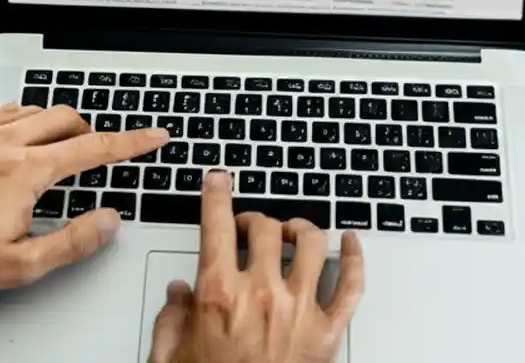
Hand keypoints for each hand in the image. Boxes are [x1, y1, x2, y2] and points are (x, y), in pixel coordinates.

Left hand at [0, 103, 167, 298]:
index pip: (94, 147)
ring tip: (57, 149)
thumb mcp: (21, 265)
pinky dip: (19, 119)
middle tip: (95, 154)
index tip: (153, 135)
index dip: (131, 142)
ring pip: (32, 110)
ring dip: (55, 124)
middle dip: (90, 132)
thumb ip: (73, 240)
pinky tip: (16, 136)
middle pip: (66, 118)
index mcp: (25, 171)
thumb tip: (108, 220)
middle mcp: (2, 144)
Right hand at [149, 171, 364, 362]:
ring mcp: (300, 311)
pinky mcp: (327, 333)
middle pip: (266, 229)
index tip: (219, 180)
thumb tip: (176, 295)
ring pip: (311, 244)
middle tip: (249, 225)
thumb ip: (170, 321)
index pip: (217, 226)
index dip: (217, 195)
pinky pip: (352, 285)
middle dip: (256, 219)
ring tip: (291, 232)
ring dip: (300, 229)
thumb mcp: (169, 360)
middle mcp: (262, 296)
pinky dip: (354, 259)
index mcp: (219, 296)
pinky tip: (351, 242)